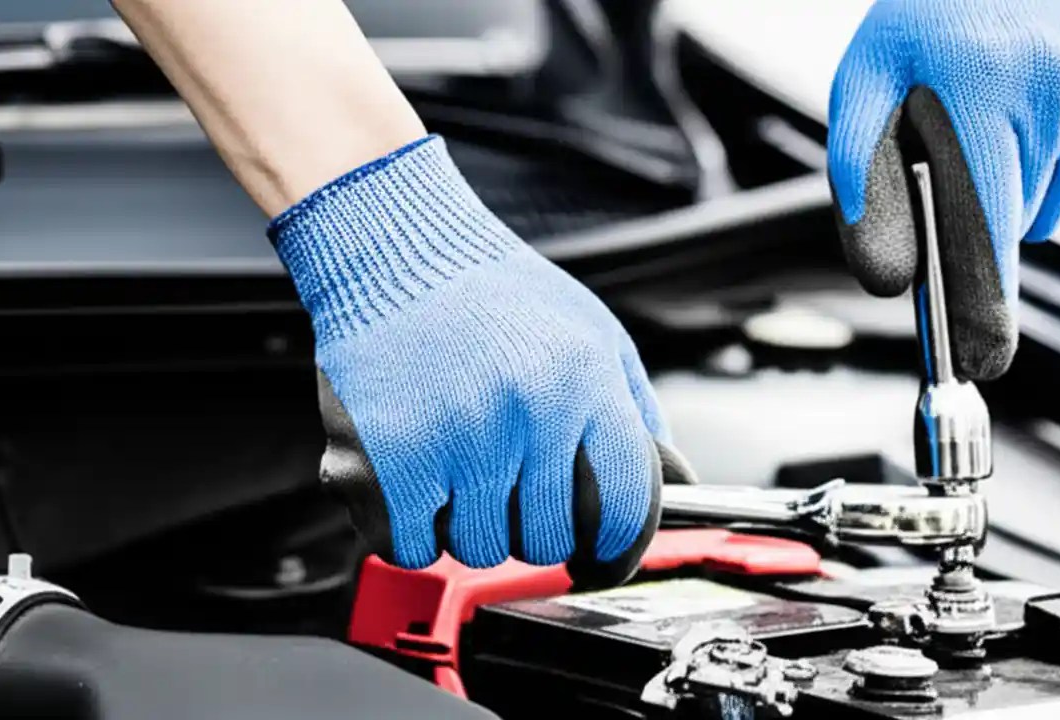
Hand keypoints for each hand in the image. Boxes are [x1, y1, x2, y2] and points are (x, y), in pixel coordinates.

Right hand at [272, 136, 692, 587]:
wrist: (395, 249)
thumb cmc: (492, 291)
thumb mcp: (592, 331)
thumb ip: (632, 409)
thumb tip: (670, 484)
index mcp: (582, 381)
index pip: (624, 507)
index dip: (616, 544)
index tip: (601, 553)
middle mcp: (526, 412)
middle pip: (545, 539)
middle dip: (528, 524)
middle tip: (504, 481)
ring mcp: (456, 437)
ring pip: (478, 548)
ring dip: (466, 523)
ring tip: (453, 461)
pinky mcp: (388, 458)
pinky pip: (412, 545)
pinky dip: (409, 526)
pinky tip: (413, 476)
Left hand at [827, 0, 1059, 379]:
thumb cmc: (919, 34)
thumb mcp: (862, 90)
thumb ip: (861, 183)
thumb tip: (889, 280)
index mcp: (982, 89)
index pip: (987, 226)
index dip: (981, 302)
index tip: (980, 359)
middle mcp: (1057, 91)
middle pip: (1016, 226)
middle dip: (978, 214)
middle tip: (957, 152)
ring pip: (1050, 211)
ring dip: (1016, 192)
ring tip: (993, 124)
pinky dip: (1052, 172)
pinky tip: (1031, 121)